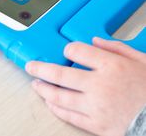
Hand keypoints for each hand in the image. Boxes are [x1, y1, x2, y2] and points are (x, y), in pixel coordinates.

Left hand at [25, 38, 145, 135]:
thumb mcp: (141, 60)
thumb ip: (116, 48)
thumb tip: (95, 41)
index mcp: (111, 66)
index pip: (78, 51)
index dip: (68, 49)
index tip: (66, 51)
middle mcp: (100, 85)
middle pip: (61, 74)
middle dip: (41, 68)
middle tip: (31, 66)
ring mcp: (96, 107)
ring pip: (61, 97)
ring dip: (44, 89)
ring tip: (36, 84)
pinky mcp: (96, 126)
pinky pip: (70, 117)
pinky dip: (57, 109)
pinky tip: (50, 103)